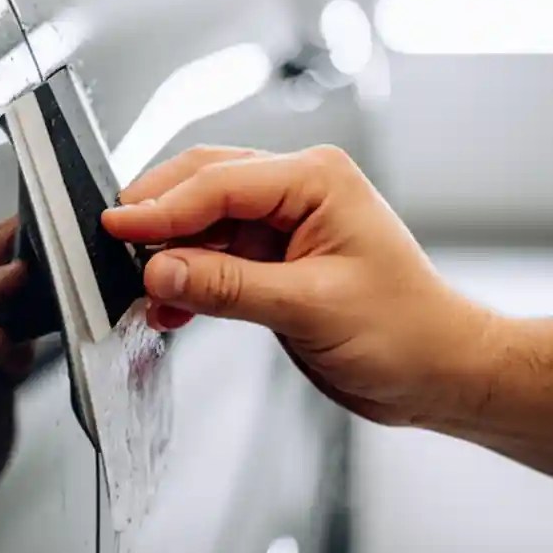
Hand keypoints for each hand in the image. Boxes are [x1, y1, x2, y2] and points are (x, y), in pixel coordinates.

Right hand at [102, 146, 493, 426]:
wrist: (440, 372)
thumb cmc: (406, 331)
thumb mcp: (309, 307)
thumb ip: (227, 287)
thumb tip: (159, 270)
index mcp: (316, 179)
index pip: (219, 182)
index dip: (162, 206)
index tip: (116, 227)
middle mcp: (298, 191)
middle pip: (204, 185)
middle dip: (157, 216)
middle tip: (112, 245)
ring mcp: (284, 225)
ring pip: (203, 224)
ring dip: (169, 254)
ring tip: (139, 286)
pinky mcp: (273, 261)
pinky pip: (215, 259)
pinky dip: (188, 281)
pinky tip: (168, 306)